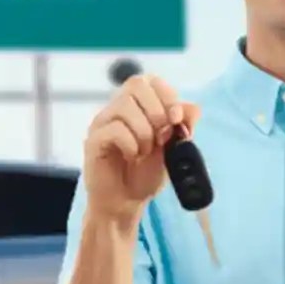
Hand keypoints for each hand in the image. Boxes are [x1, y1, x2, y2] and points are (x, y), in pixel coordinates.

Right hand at [83, 73, 200, 220]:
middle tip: (161, 136)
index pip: (149, 80)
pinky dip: (131, 144)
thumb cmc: (145, 174)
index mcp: (136, 107)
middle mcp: (116, 109)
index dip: (167, 95)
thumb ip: (183, 125)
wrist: (126, 203)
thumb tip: (190, 108)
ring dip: (144, 131)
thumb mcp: (173, 148)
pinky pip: (114, 130)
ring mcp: (102, 123)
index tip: (176, 119)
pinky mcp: (93, 141)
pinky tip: (132, 156)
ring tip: (145, 151)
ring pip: (125, 106)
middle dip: (157, 110)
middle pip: (136, 84)